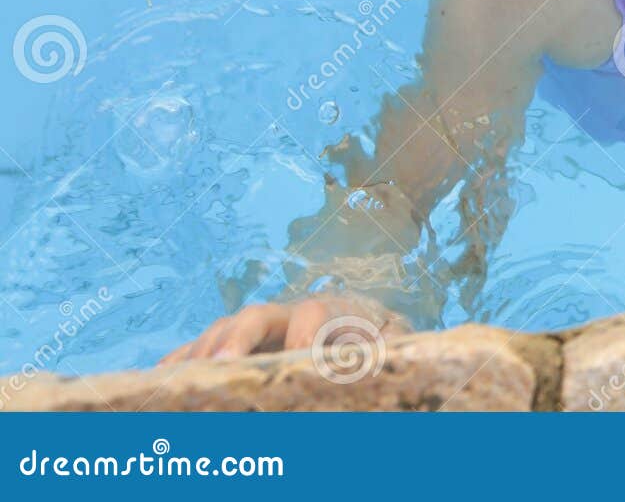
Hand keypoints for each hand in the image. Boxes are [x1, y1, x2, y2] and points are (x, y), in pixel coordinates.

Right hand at [155, 294, 411, 365]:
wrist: (362, 321)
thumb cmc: (378, 338)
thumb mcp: (396, 338)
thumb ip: (394, 342)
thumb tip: (391, 351)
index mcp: (332, 309)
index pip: (315, 313)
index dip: (305, 334)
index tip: (299, 358)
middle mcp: (286, 313)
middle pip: (255, 316)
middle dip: (238, 338)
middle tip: (224, 366)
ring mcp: (255, 327)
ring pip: (222, 330)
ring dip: (204, 353)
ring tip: (188, 383)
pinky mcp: (233, 344)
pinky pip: (198, 349)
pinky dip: (178, 363)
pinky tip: (159, 384)